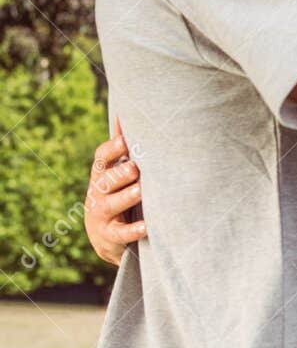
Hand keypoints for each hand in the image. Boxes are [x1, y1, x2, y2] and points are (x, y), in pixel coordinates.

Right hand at [84, 125, 144, 266]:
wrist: (104, 236)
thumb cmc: (116, 193)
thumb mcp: (115, 171)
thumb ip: (120, 148)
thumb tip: (125, 112)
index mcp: (101, 174)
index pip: (101, 158)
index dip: (111, 150)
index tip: (124, 142)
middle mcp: (98, 192)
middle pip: (106, 181)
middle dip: (121, 174)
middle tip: (136, 168)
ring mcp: (101, 214)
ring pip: (111, 205)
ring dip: (126, 198)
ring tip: (140, 191)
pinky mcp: (109, 235)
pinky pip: (121, 233)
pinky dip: (133, 230)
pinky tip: (147, 226)